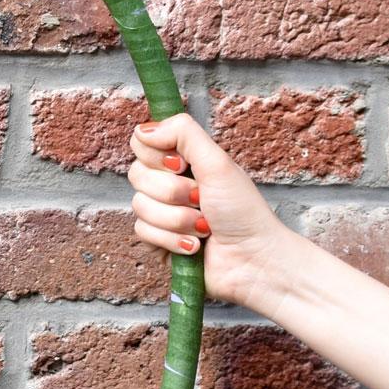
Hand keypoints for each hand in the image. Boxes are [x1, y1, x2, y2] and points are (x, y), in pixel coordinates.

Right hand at [127, 112, 299, 311]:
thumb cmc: (242, 211)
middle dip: (173, 192)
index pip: (142, 143)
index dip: (157, 156)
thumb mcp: (217, 163)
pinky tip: (194, 245)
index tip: (183, 166)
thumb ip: (183, 133)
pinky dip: (172, 239)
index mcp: (182, 161)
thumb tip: (144, 128)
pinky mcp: (156, 243)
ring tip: (203, 227)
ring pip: (139, 206)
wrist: (252, 259)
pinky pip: (142, 232)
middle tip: (201, 200)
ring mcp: (160, 214)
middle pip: (136, 175)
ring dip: (177, 219)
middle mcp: (167, 185)